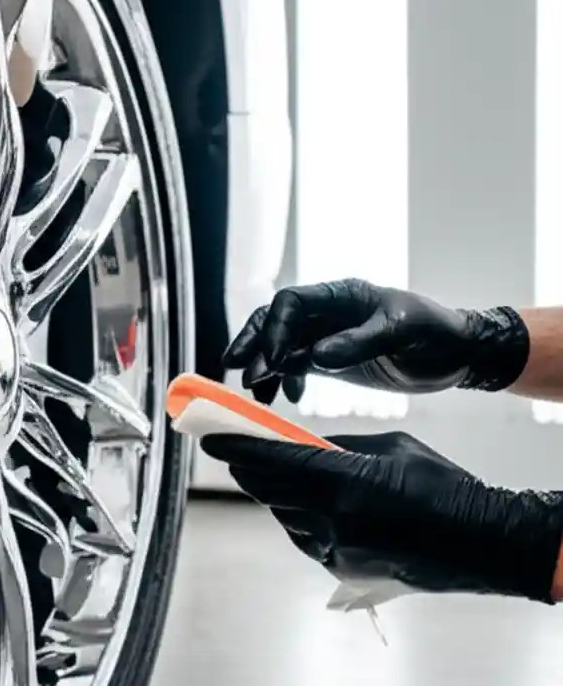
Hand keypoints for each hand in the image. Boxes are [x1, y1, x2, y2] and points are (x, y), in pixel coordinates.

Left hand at [200, 431, 562, 601]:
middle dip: (246, 466)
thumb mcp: (388, 447)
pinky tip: (308, 501)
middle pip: (268, 489)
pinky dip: (297, 515)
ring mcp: (335, 548)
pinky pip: (302, 534)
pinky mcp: (340, 567)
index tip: (209, 435)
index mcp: (344, 482)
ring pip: (283, 513)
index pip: (273, 460)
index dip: (236, 446)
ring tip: (273, 470)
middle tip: (230, 447)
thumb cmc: (441, 484)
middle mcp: (333, 519)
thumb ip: (337, 447)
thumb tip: (298, 444)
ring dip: (274, 491)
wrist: (480, 542)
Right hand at [222, 278, 528, 403]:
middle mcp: (326, 312)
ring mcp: (325, 335)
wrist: (459, 354)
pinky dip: (281, 381)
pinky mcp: (329, 358)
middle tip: (236, 369)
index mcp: (341, 295)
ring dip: (262, 366)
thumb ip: (359, 342)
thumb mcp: (402, 332)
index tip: (273, 361)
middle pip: (274, 320)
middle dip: (253, 344)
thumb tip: (315, 356)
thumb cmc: (436, 333)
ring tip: (254, 393)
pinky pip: (293, 365)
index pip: (291, 302)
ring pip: (279, 345)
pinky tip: (283, 399)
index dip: (275, 328)